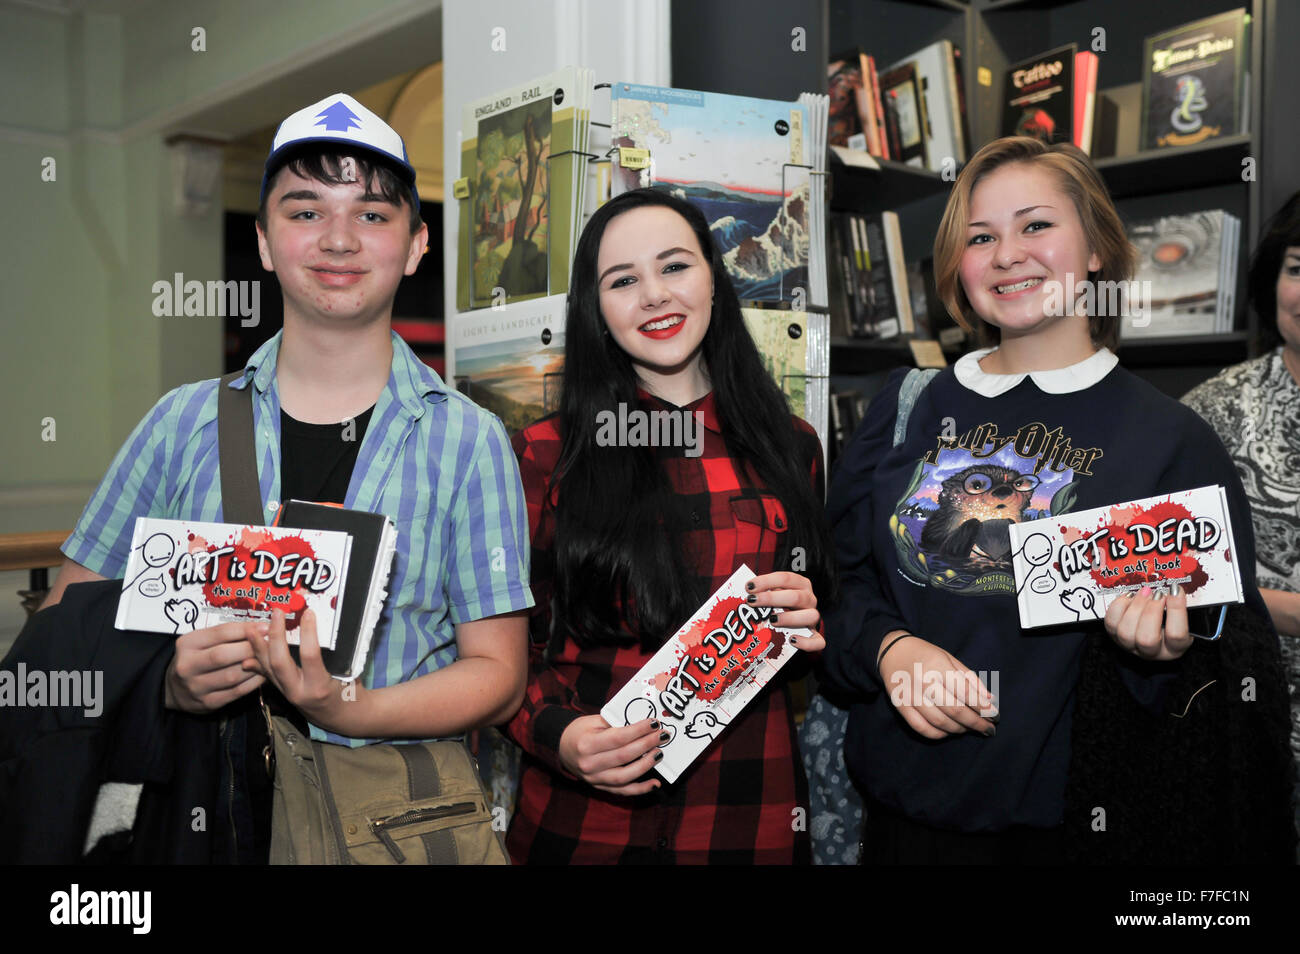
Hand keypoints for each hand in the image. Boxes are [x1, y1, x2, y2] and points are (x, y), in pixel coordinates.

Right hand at [164, 620, 266, 712]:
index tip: (265, 627)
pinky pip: (237, 692)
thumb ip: (226, 634)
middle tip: (269, 644)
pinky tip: (263, 674)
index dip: (245, 630)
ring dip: (255, 666)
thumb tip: (259, 628)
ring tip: (269, 659)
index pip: (220, 633)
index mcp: (187, 644)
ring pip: (232, 675)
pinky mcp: (208, 703)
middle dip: (250, 648)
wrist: (173, 689)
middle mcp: (188, 666)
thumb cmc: (195, 659)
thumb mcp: (201, 641)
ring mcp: (197, 687)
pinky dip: (254, 682)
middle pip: (223, 655)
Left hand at [243, 609, 349, 730]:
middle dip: (275, 635)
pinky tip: (248, 649)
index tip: (308, 613)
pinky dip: (257, 660)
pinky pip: (267, 675)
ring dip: (258, 646)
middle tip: (277, 613)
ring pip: (268, 668)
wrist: (342, 718)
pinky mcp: (282, 693)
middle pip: (279, 661)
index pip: (310, 655)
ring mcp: (288, 694)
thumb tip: (324, 630)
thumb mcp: (348, 674)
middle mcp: (299, 692)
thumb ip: (338, 653)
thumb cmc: (350, 693)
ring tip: (253, 627)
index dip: (308, 632)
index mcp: (320, 686)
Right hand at [558, 714, 664, 795]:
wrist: (562, 747)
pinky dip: (641, 789)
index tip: (654, 723)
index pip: (618, 737)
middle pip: (624, 756)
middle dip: (647, 744)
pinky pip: (623, 791)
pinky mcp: (600, 787)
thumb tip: (643, 725)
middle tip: (662, 735)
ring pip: (625, 776)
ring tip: (659, 754)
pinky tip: (655, 783)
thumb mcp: (594, 721)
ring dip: (646, 766)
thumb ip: (616, 724)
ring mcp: (594, 778)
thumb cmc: (580, 731)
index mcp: (587, 744)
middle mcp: (589, 764)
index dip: (639, 730)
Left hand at [745, 571, 821, 650]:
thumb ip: (761, 593)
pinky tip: (791, 640)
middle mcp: (810, 599)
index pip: (786, 578)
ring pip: (810, 616)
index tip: (749, 587)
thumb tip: (736, 595)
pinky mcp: (816, 638)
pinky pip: (818, 641)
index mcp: (800, 585)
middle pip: (796, 596)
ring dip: (790, 618)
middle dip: (772, 598)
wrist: (796, 625)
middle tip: (752, 601)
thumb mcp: (772, 595)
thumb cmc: (778, 606)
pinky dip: (806, 642)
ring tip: (772, 621)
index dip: (767, 581)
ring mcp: (814, 618)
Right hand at [877, 631, 997, 739]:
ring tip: (971, 729)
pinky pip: (922, 728)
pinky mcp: (901, 706)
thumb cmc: (925, 654)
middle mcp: (924, 682)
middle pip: (955, 710)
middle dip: (976, 723)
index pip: (966, 693)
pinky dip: (939, 734)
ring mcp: (910, 696)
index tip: (996, 716)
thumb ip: (969, 678)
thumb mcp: (949, 658)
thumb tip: (989, 700)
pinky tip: (949, 731)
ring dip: (960, 729)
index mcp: (938, 666)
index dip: (984, 708)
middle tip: (989, 729)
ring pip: (940, 722)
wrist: (891, 652)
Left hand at [1104, 585, 1191, 660]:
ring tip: (1145, 592)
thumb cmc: (1170, 623)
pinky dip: (1119, 606)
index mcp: (1175, 648)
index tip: (1176, 590)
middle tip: (1157, 593)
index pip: (1176, 635)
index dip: (1176, 611)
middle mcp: (1152, 651)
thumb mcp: (1184, 618)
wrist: (1151, 630)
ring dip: (1135, 606)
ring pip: (1126, 632)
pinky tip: (1130, 596)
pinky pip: (1111, 623)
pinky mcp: (1115, 636)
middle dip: (1151, 610)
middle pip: (1146, 639)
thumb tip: (1177, 589)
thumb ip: (1180, 606)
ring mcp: (1131, 645)